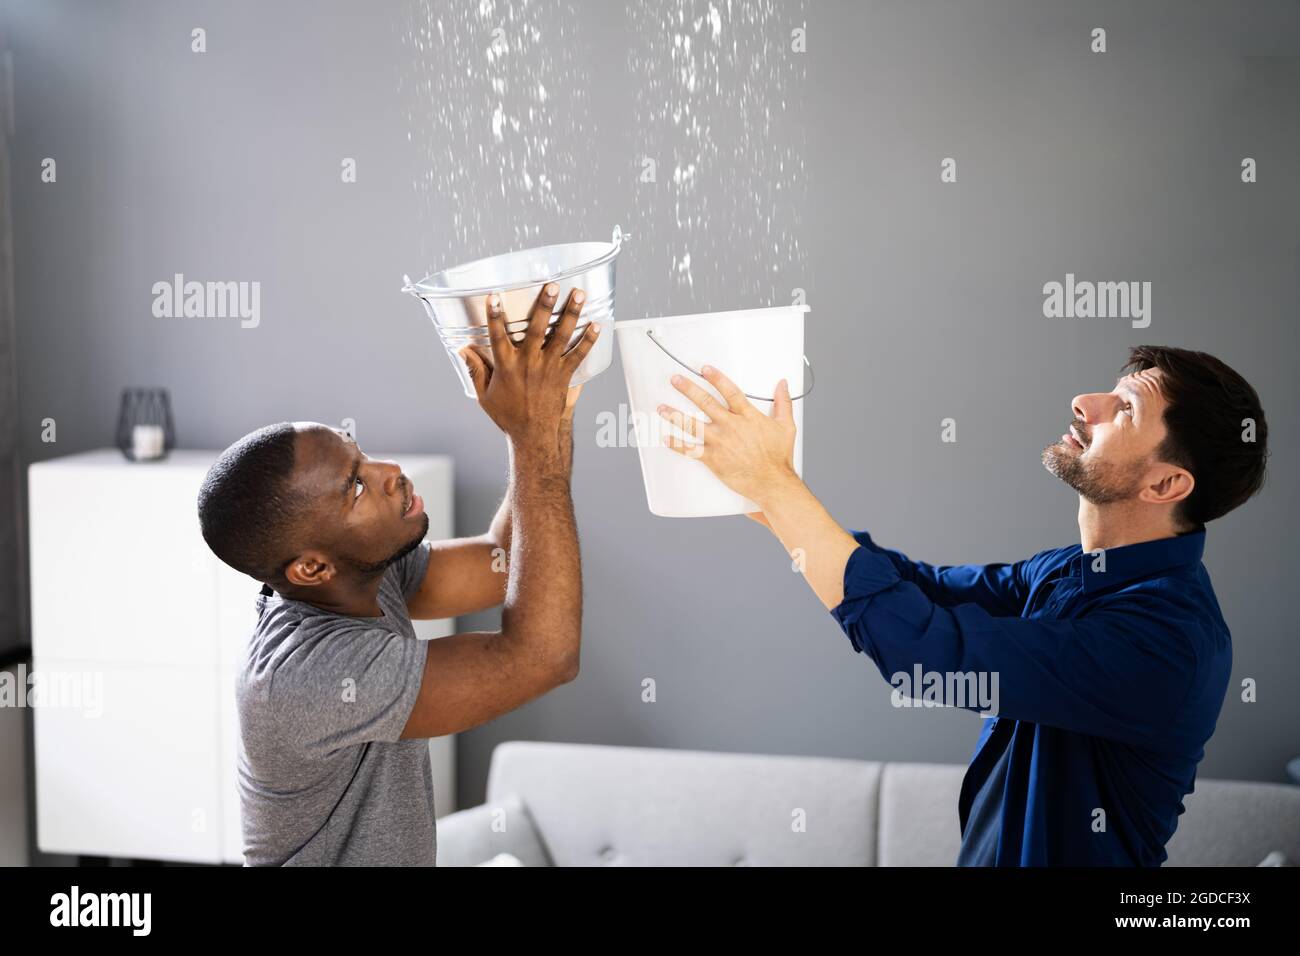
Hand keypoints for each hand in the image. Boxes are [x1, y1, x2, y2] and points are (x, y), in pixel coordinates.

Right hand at [459, 283, 599, 460]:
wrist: (533, 436)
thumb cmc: (508, 415)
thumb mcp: (484, 395)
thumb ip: (475, 370)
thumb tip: (462, 349)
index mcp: (506, 366)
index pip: (497, 335)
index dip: (494, 315)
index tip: (494, 295)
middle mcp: (528, 363)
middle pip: (537, 329)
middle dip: (544, 305)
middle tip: (552, 285)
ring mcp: (549, 368)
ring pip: (562, 336)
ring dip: (571, 314)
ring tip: (579, 294)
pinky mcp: (564, 376)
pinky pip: (579, 355)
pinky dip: (589, 339)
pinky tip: (598, 324)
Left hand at [657, 366, 797, 506]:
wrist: (772, 483)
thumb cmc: (780, 457)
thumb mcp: (786, 426)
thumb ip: (783, 403)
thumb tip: (783, 384)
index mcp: (748, 416)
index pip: (729, 391)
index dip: (716, 378)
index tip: (704, 369)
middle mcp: (731, 426)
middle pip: (705, 402)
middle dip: (688, 389)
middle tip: (675, 380)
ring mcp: (720, 442)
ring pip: (692, 425)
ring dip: (675, 415)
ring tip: (662, 407)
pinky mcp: (713, 459)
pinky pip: (690, 450)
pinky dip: (676, 445)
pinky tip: (665, 438)